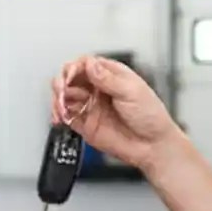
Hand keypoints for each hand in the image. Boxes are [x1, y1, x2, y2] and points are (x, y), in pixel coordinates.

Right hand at [51, 55, 181, 170]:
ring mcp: (91, 106)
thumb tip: (90, 64)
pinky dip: (59, 114)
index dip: (75, 67)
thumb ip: (108, 79)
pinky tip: (61, 116)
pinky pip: (66, 115)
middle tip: (62, 90)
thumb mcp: (132, 92)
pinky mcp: (85, 124)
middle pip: (71, 78)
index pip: (86, 64)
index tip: (71, 76)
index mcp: (112, 76)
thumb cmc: (151, 117)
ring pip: (65, 95)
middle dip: (62, 82)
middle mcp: (99, 89)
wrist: (153, 146)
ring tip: (61, 105)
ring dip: (58, 98)